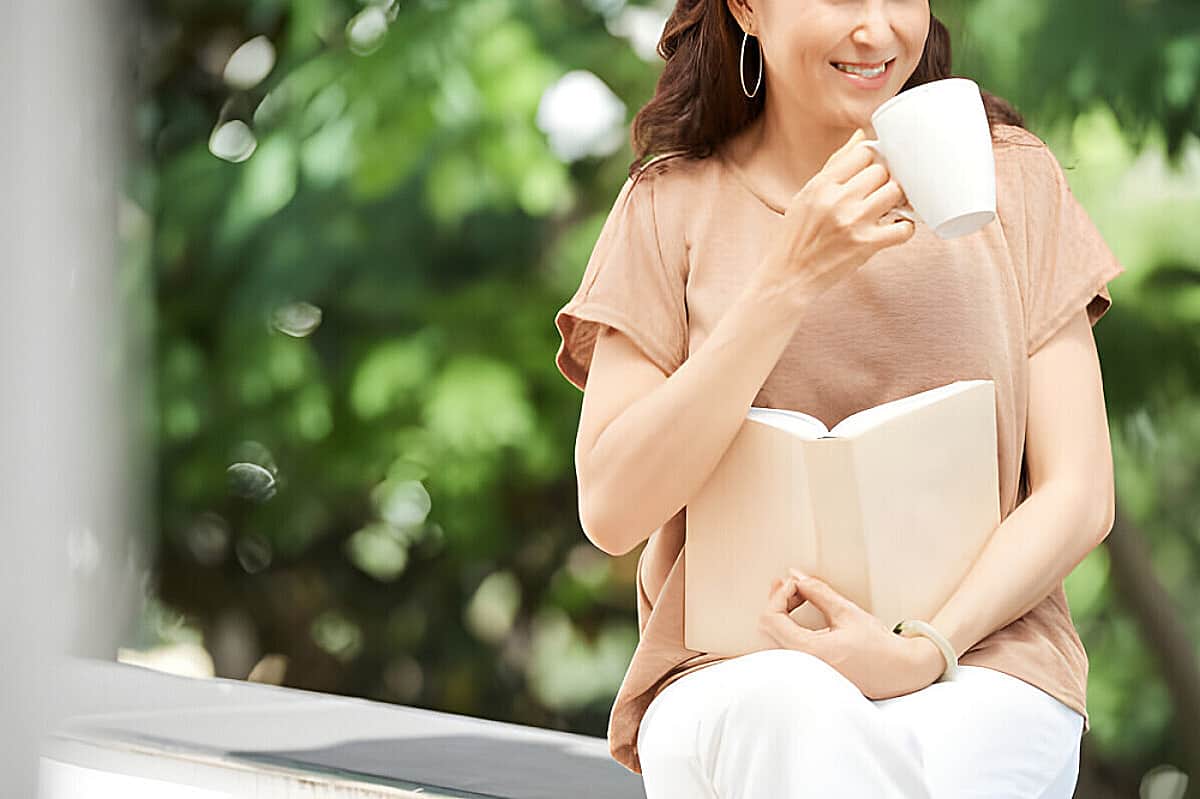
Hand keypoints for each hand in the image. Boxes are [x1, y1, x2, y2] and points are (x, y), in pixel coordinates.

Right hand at [747, 127, 915, 313]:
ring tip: (887, 208)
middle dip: (883, 180)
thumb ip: (835, 166)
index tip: (871, 171)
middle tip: (878, 193)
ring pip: (895, 192)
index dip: (871, 159)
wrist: (789, 276)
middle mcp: (837, 200)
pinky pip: (904, 227)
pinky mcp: (867, 245)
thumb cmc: (796, 236)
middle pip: (881, 171)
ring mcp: (854, 222)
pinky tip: (893, 228)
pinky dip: (904, 227)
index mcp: (821, 185)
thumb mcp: (807, 195)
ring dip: (895, 200)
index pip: (862, 153)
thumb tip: (861, 137)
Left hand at [758, 567, 944, 699]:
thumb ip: (817, 592)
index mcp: (810, 652)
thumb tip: (795, 575)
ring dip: (780, 614)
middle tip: (797, 587)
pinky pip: (783, 650)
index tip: (798, 584)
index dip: (780, 595)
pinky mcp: (808, 676)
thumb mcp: (847, 612)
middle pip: (767, 629)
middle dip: (778, 602)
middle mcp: (802, 668)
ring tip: (799, 596)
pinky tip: (798, 614)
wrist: (900, 673)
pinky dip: (786, 628)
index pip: (771, 618)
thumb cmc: (879, 646)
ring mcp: (804, 674)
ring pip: (772, 640)